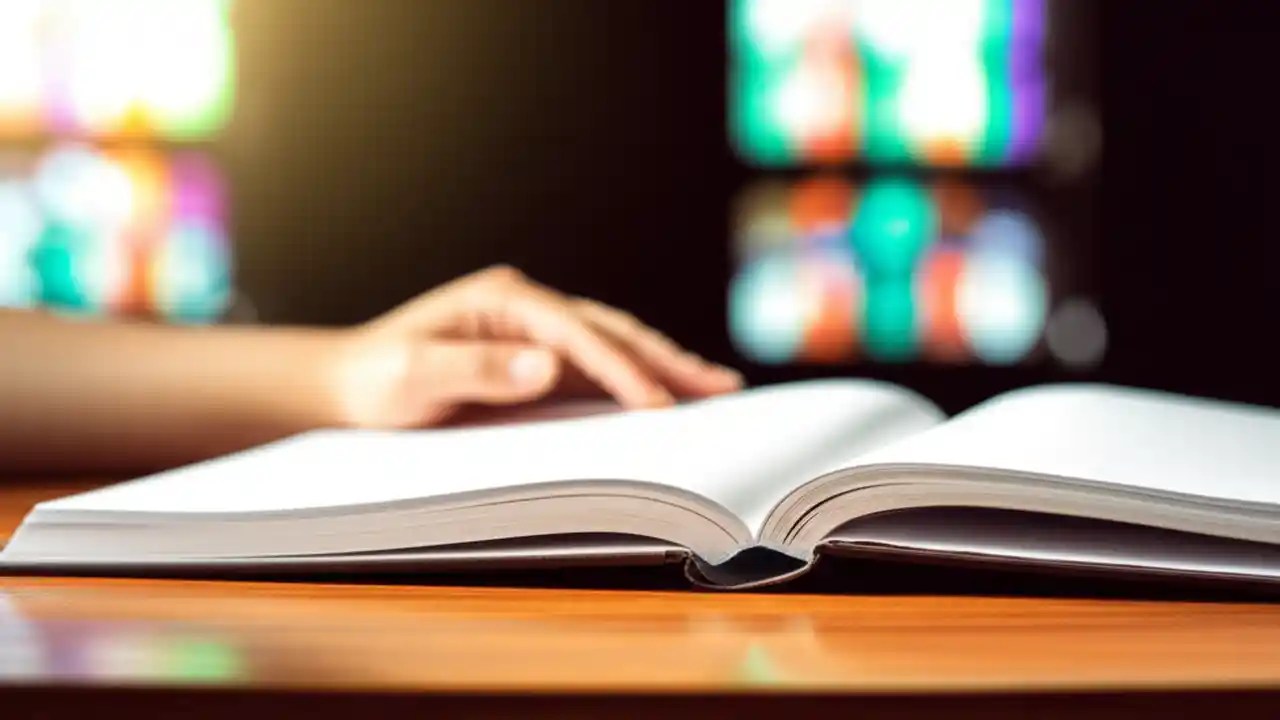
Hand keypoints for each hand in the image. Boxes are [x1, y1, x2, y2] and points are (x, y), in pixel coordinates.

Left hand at [327, 265, 742, 427]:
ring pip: (613, 342)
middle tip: (721, 386)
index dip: (620, 368)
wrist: (350, 385)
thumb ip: (478, 370)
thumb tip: (550, 366)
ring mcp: (535, 330)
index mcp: (502, 300)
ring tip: (714, 387)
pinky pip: (598, 364)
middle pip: (609, 329)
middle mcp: (527, 307)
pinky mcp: (537, 358)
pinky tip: (666, 395)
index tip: (657, 403)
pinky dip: (636, 377)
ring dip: (662, 365)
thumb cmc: (376, 380)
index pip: (576, 333)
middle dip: (666, 358)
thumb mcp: (413, 376)